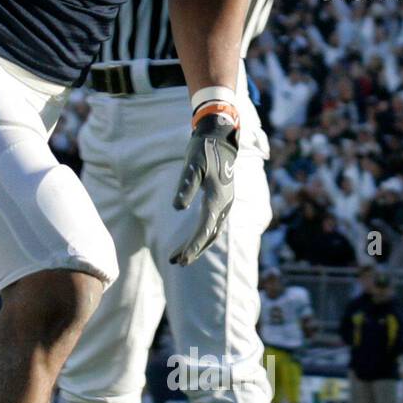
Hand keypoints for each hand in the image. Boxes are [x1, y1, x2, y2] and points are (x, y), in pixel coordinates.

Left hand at [169, 112, 238, 266]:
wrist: (220, 139)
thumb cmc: (203, 151)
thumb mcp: (192, 165)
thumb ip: (186, 186)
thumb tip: (177, 208)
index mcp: (217, 197)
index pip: (204, 228)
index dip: (192, 245)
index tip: (180, 259)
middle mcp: (225, 204)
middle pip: (209, 235)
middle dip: (193, 250)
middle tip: (176, 262)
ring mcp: (226, 204)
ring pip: (212, 232)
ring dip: (197, 246)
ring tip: (178, 258)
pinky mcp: (223, 202)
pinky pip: (213, 225)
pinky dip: (202, 236)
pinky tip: (191, 241)